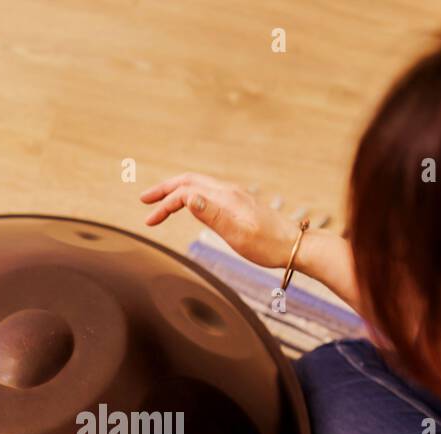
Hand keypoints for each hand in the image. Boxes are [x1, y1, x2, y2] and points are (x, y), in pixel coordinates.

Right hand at [140, 172, 300, 267]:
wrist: (295, 245)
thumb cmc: (268, 245)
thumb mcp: (238, 234)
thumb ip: (212, 215)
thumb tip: (188, 198)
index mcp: (226, 198)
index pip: (186, 193)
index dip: (165, 205)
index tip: (150, 220)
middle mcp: (229, 191)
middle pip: (189, 181)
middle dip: (164, 189)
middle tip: (145, 199)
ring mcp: (234, 196)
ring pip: (198, 185)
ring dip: (176, 191)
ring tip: (160, 202)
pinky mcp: (238, 203)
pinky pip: (207, 192)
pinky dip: (190, 195)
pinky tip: (188, 204)